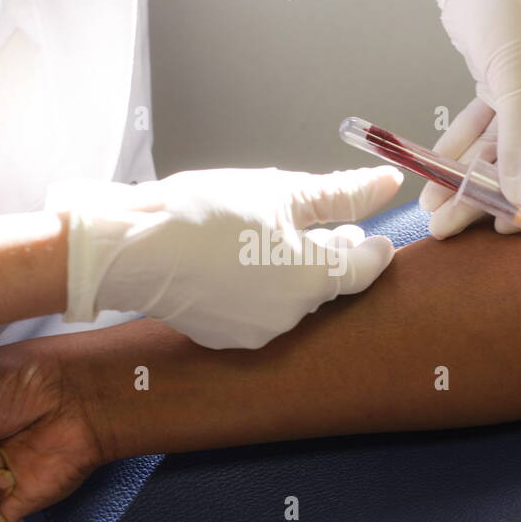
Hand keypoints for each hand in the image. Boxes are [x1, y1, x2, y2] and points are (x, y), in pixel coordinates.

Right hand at [48, 166, 403, 348]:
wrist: (132, 248)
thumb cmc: (205, 213)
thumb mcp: (281, 191)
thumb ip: (342, 192)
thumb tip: (388, 184)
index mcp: (312, 281)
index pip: (363, 271)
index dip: (373, 250)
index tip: (375, 235)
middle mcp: (290, 318)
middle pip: (326, 285)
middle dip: (330, 254)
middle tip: (327, 227)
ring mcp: (255, 333)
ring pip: (291, 299)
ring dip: (293, 271)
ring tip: (274, 237)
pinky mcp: (223, 337)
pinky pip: (256, 311)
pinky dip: (258, 287)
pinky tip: (239, 259)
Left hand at [407, 0, 520, 236]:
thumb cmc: (517, 18)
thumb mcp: (520, 87)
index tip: (500, 233)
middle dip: (484, 201)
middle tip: (448, 229)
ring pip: (495, 155)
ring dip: (463, 183)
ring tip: (432, 212)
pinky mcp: (496, 90)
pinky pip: (477, 133)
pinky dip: (455, 153)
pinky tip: (431, 178)